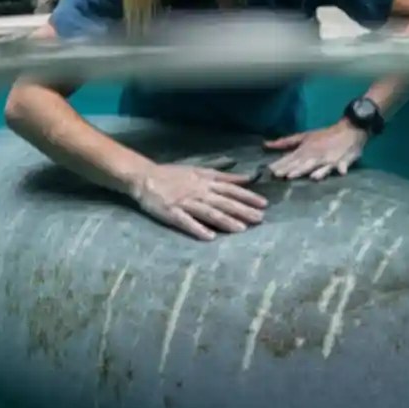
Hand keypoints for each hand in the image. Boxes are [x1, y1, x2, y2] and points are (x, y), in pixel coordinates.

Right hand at [130, 163, 267, 240]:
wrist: (144, 177)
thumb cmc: (173, 174)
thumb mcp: (200, 169)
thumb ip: (223, 174)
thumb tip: (246, 176)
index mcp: (205, 181)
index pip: (231, 189)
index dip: (248, 196)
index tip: (264, 204)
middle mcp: (198, 191)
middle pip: (224, 202)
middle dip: (242, 210)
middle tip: (259, 219)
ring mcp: (185, 202)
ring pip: (208, 212)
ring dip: (225, 221)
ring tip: (241, 229)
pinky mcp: (171, 213)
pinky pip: (186, 222)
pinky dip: (197, 229)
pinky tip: (209, 237)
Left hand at [264, 120, 367, 180]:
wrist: (349, 129)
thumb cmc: (325, 135)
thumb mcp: (304, 136)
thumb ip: (286, 142)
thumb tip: (265, 144)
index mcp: (305, 149)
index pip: (290, 158)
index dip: (280, 164)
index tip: (269, 170)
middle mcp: (315, 154)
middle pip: (301, 163)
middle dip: (290, 169)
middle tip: (278, 175)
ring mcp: (328, 159)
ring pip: (317, 165)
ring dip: (308, 169)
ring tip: (297, 175)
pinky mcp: (343, 161)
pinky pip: (342, 165)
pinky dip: (341, 168)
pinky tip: (340, 172)